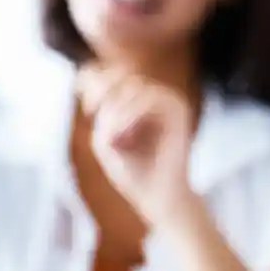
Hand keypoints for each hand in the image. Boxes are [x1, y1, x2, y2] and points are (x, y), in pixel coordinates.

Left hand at [78, 67, 194, 224]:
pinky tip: (124, 137)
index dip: (95, 81)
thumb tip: (107, 81)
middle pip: (121, 78)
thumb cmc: (131, 171)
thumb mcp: (105, 137)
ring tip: (114, 140)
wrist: (158, 198)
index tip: (90, 109)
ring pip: (134, 87)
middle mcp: (154, 96)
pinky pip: (149, 98)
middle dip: (106, 101)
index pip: (111, 73)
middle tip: (104, 129)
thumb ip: (103, 109)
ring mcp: (168, 101)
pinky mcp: (179, 109)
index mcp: (137, 102)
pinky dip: (131, 115)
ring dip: (117, 113)